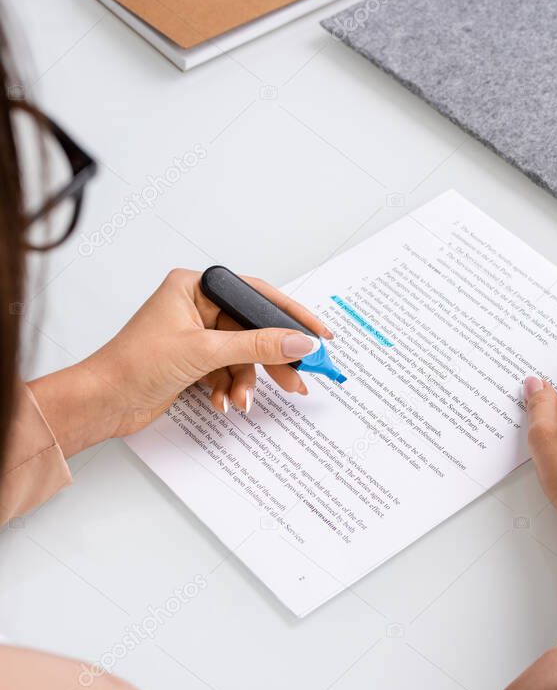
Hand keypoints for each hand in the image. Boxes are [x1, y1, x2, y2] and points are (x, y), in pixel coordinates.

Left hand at [29, 268, 331, 456]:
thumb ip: (257, 346)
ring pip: (242, 357)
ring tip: (241, 401)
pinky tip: (222, 401)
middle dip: (271, 359)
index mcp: (194, 287)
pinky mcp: (193, 363)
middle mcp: (195, 307)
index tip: (319, 334)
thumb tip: (297, 341)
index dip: (289, 315)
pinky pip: (228, 372)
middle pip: (251, 330)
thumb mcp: (204, 352)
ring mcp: (195, 336)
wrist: (103, 402)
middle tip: (298, 379)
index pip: (255, 295)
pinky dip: (229, 389)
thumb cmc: (133, 364)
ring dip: (245, 382)